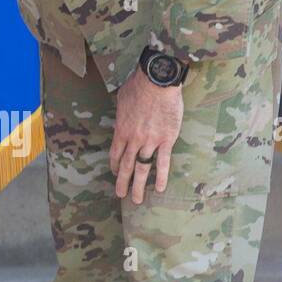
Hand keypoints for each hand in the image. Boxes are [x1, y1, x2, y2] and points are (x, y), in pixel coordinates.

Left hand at [110, 69, 183, 203]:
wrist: (157, 82)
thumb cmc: (138, 86)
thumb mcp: (121, 100)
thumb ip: (122, 115)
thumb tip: (122, 119)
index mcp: (121, 129)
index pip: (115, 153)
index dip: (114, 165)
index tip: (114, 173)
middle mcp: (133, 139)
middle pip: (126, 165)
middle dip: (122, 182)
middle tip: (120, 195)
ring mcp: (150, 141)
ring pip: (142, 168)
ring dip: (139, 185)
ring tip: (136, 199)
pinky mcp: (166, 140)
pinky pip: (163, 162)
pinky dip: (160, 176)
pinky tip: (158, 188)